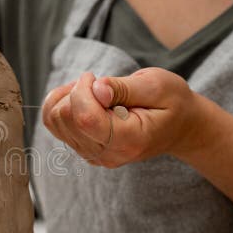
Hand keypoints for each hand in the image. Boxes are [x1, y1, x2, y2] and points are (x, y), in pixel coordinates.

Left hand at [41, 68, 204, 167]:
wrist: (178, 127)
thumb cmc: (171, 103)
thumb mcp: (157, 86)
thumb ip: (124, 88)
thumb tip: (96, 88)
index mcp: (129, 140)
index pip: (85, 119)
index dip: (82, 90)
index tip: (94, 77)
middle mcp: (107, 154)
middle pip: (65, 118)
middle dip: (75, 91)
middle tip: (98, 85)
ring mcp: (92, 155)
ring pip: (54, 120)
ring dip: (67, 97)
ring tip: (93, 92)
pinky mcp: (83, 149)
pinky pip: (54, 124)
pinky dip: (62, 104)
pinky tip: (84, 99)